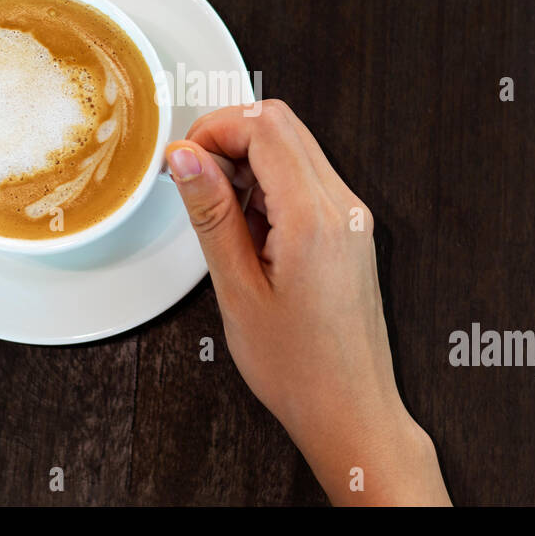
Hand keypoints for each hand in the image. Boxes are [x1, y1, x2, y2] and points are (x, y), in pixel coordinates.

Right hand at [166, 100, 449, 505]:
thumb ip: (211, 214)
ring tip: (222, 218)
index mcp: (314, 218)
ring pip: (294, 147)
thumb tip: (186, 159)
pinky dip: (269, 185)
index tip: (183, 161)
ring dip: (248, 163)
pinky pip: (306, 179)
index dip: (214, 129)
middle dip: (228, 137)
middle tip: (194, 182)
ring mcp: (351, 216)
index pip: (264, 126)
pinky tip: (249, 231)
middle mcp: (343, 207)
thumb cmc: (299, 368)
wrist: (350, 410)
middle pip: (281, 125)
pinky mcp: (349, 229)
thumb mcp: (237, 289)